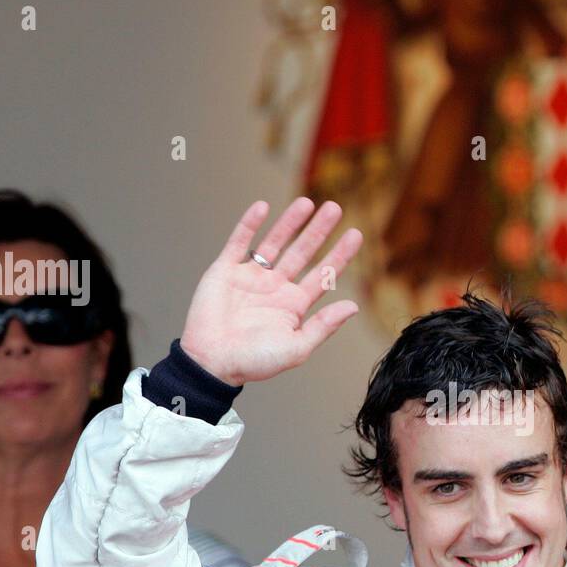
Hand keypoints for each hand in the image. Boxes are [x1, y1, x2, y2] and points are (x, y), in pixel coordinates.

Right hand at [180, 197, 363, 385]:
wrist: (211, 363)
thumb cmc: (254, 361)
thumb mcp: (297, 348)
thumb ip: (324, 326)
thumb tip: (353, 306)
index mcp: (294, 305)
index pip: (322, 274)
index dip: (339, 254)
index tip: (356, 234)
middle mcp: (275, 287)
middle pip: (302, 252)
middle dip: (319, 231)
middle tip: (335, 208)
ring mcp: (250, 277)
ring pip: (274, 242)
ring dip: (289, 222)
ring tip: (306, 203)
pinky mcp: (225, 270)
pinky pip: (239, 242)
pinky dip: (249, 224)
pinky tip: (263, 207)